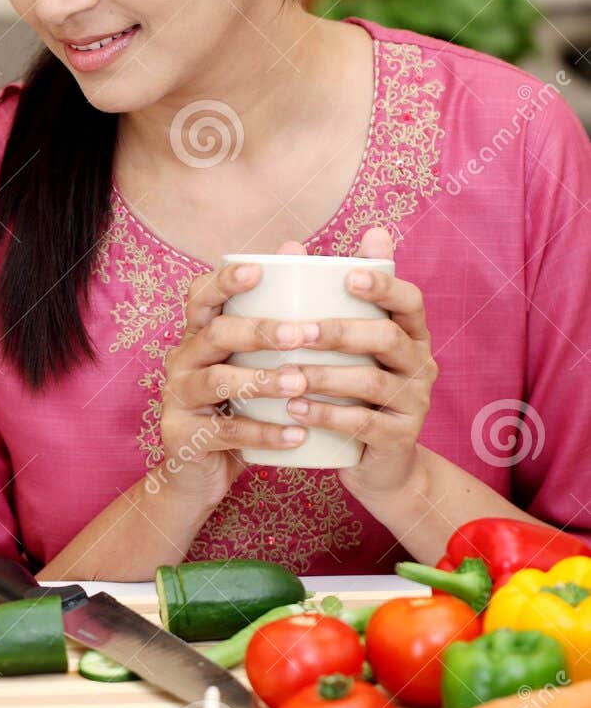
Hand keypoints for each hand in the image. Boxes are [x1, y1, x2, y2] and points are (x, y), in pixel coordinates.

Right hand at [156, 250, 314, 514]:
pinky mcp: (182, 436)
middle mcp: (181, 360)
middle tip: (303, 334)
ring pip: (217, 380)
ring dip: (263, 380)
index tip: (258, 270)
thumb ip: (271, 313)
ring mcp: (177, 398)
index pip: (201, 296)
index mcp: (198, 336)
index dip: (225, 280)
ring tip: (301, 384)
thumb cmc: (237, 407)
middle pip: (215, 333)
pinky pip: (225, 431)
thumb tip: (298, 246)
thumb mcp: (251, 363)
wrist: (198, 474)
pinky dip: (264, 432)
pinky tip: (297, 435)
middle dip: (260, 330)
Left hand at [265, 226, 438, 500]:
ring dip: (325, 375)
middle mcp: (421, 363)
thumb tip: (291, 244)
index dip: (383, 285)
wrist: (380, 464)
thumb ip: (326, 297)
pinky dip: (327, 415)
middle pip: (387, 337)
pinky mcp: (401, 438)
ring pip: (372, 380)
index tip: (347, 276)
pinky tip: (295, 410)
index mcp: (412, 333)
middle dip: (339, 331)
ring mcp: (416, 402)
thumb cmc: (353, 390)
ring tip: (286, 374)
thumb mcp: (347, 346)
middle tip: (295, 333)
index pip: (409, 300)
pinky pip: (365, 423)